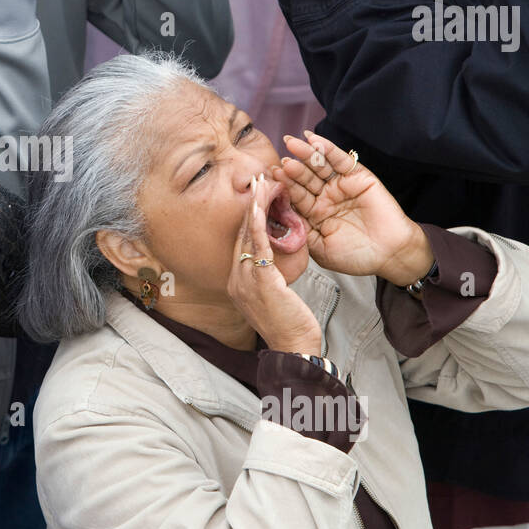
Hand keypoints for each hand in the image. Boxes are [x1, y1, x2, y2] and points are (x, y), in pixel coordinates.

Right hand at [227, 173, 322, 355]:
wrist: (293, 348)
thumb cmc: (289, 325)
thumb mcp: (273, 299)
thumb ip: (268, 280)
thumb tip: (272, 265)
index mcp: (237, 283)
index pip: (241, 243)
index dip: (248, 218)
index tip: (257, 197)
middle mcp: (235, 280)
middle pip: (241, 234)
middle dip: (250, 206)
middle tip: (259, 180)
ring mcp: (244, 281)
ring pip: (248, 235)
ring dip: (255, 207)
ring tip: (262, 183)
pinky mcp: (260, 282)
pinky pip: (258, 246)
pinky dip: (259, 223)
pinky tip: (262, 205)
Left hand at [274, 131, 433, 286]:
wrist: (390, 254)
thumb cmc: (356, 256)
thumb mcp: (319, 247)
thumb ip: (301, 231)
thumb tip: (277, 215)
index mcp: (313, 214)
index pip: (295, 196)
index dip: (284, 186)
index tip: (271, 176)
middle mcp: (325, 197)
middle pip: (304, 178)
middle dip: (292, 168)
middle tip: (279, 158)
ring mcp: (340, 185)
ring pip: (319, 166)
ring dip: (305, 154)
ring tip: (292, 144)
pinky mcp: (357, 176)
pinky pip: (340, 160)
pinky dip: (328, 149)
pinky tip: (313, 140)